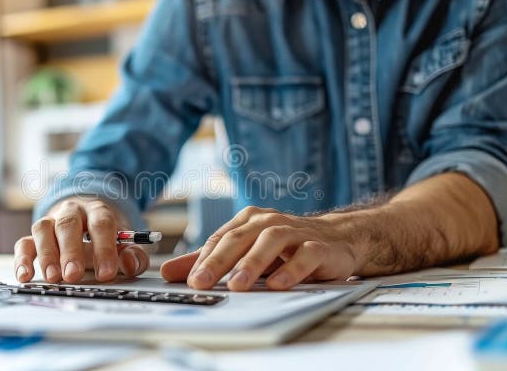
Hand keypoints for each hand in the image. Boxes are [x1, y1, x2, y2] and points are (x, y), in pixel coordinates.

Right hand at [13, 198, 149, 282]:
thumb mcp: (126, 243)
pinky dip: (22, 259)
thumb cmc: (108, 236)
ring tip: (53, 278)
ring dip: (47, 254)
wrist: (88, 217)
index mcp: (98, 211)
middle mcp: (72, 212)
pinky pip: (24, 243)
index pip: (101, 224)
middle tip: (73, 275)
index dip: (104, 248)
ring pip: (43, 229)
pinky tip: (25, 276)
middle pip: (68, 224)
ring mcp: (51, 222)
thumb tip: (130, 263)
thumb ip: (134, 255)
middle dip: (71, 251)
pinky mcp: (34, 236)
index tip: (106, 273)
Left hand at [159, 206, 360, 290]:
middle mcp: (269, 222)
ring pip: (270, 242)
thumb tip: (169, 272)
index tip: (186, 280)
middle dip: (218, 261)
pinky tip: (277, 285)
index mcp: (249, 221)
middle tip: (201, 282)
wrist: (336, 239)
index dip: (203, 259)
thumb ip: (210, 261)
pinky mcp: (319, 247)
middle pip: (239, 238)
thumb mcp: (245, 252)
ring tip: (237, 285)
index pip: (220, 239)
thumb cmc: (286, 246)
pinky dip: (291, 270)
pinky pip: (304, 256)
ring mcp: (295, 232)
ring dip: (252, 263)